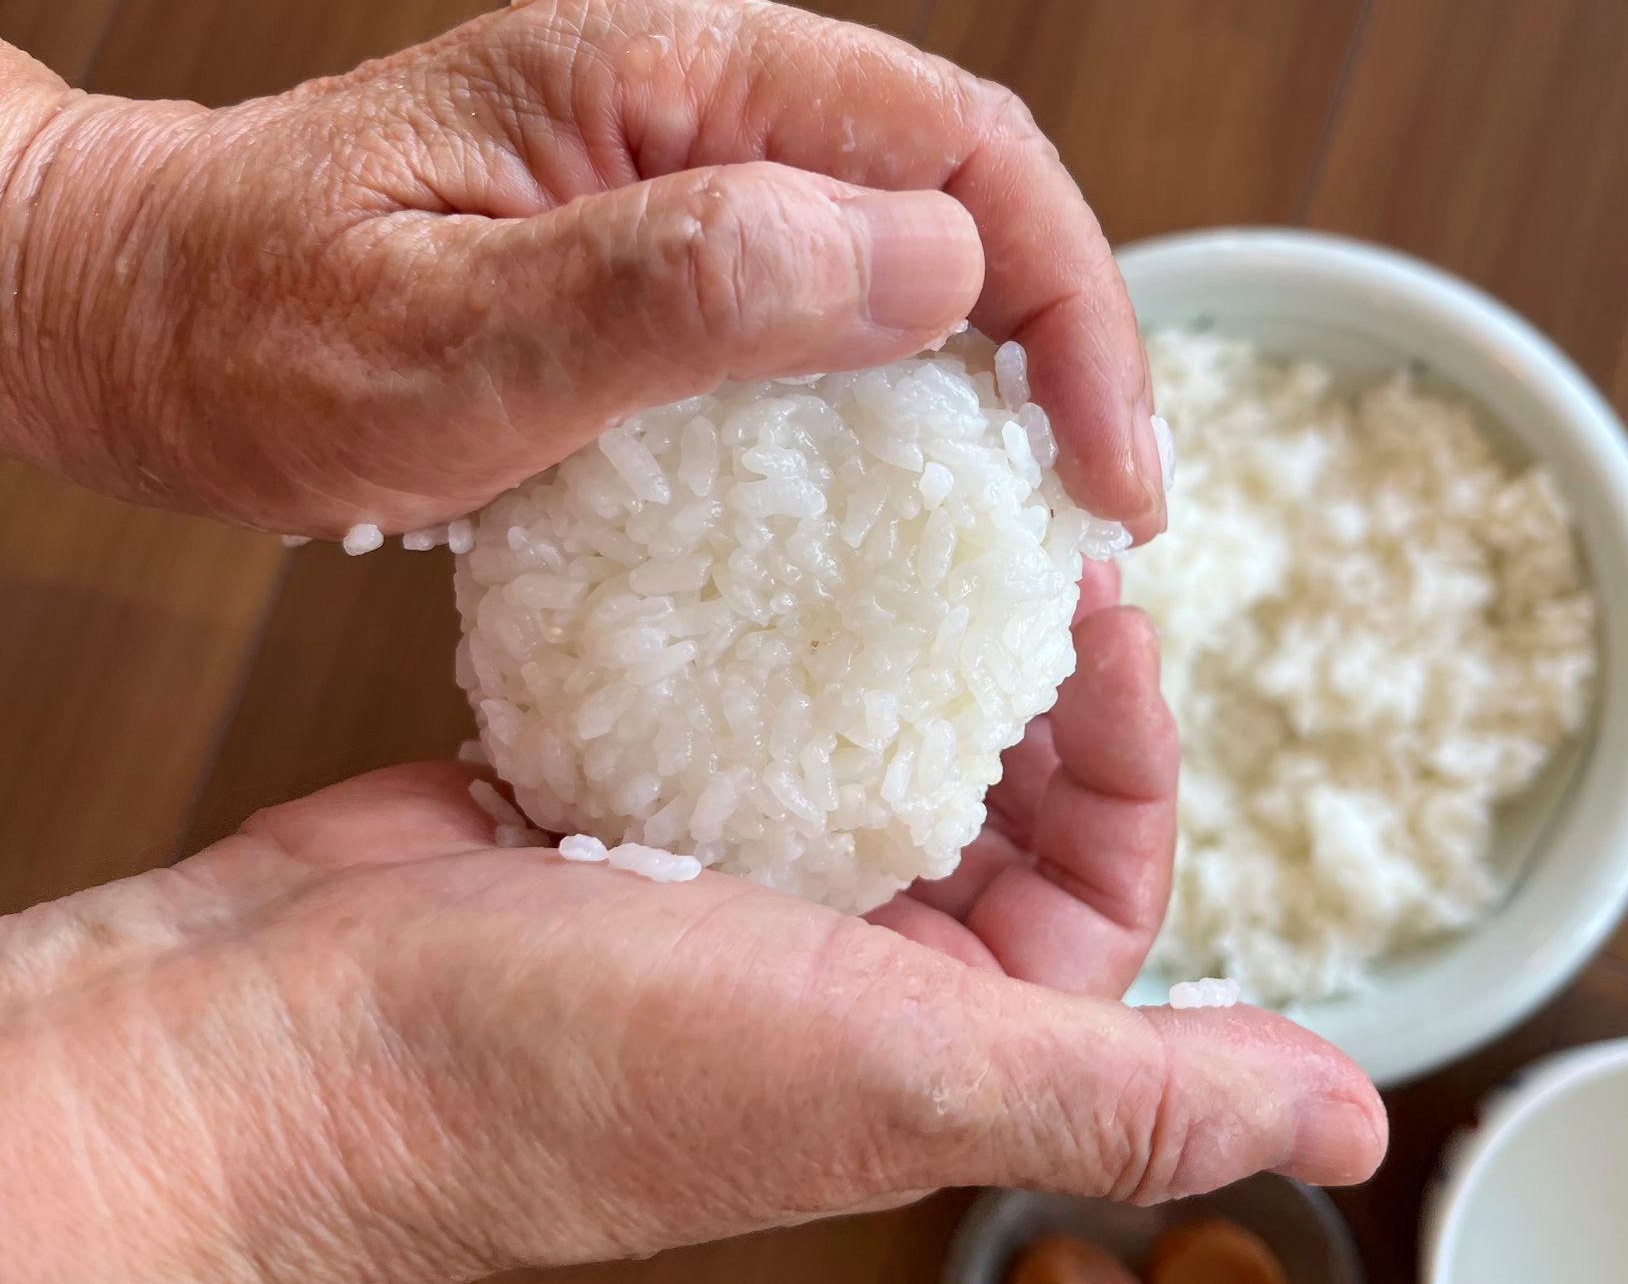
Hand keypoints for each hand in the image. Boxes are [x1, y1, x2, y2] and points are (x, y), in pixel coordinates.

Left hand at [0, 0, 1164, 540]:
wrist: (122, 312)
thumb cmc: (248, 332)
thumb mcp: (454, 338)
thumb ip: (687, 287)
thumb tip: (934, 264)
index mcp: (661, 74)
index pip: (953, 144)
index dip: (1070, 301)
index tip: (1109, 469)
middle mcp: (687, 86)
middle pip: (959, 176)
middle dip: (1065, 336)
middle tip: (1102, 506)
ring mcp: (671, 154)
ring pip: (903, 233)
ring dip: (996, 364)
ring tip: (1036, 505)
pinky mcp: (649, 230)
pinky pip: (822, 285)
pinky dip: (898, 382)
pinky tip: (907, 484)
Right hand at [0, 593, 1382, 1281]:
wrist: (274, 1043)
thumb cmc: (571, 1075)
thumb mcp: (895, 1076)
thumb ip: (1128, 1100)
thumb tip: (1353, 1124)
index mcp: (932, 1039)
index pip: (1106, 888)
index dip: (1135, 749)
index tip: (1107, 606)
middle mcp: (842, 970)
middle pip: (992, 793)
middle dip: (1021, 667)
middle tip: (1013, 527)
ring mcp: (724, 881)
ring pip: (859, 732)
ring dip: (892, 626)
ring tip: (907, 502)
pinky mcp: (613, 808)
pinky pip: (729, 698)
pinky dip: (762, 625)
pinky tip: (767, 532)